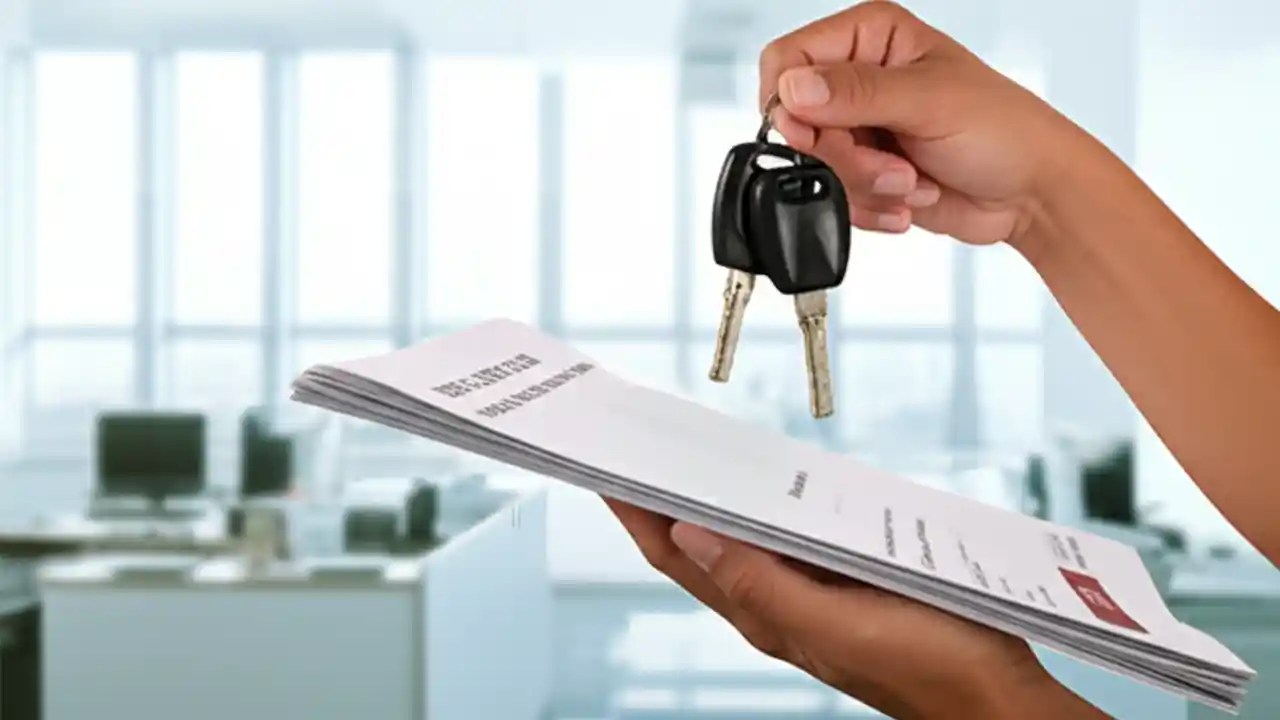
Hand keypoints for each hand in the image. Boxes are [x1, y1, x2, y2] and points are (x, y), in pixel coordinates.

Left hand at [605, 499, 1111, 719]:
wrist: (999, 700)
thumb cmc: (931, 671)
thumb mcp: (837, 627)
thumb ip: (763, 585)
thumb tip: (690, 534)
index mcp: (764, 614)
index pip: (676, 555)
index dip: (634, 512)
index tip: (603, 466)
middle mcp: (778, 603)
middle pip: (700, 541)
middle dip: (660, 496)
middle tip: (634, 444)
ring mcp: (811, 593)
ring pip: (744, 536)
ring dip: (710, 496)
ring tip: (684, 451)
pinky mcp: (847, 581)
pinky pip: (791, 536)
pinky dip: (769, 505)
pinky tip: (771, 482)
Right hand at [759, 0, 1092, 251]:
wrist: (1030, 193)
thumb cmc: (1003, 130)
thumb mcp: (930, 101)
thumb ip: (857, 93)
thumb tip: (795, 89)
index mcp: (869, 37)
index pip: (788, 59)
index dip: (791, 102)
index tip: (819, 132)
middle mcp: (856, 79)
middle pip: (796, 123)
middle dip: (844, 156)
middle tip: (894, 164)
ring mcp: (858, 129)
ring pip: (813, 166)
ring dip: (864, 185)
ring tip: (913, 180)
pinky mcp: (862, 172)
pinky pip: (832, 196)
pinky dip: (869, 207)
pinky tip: (910, 197)